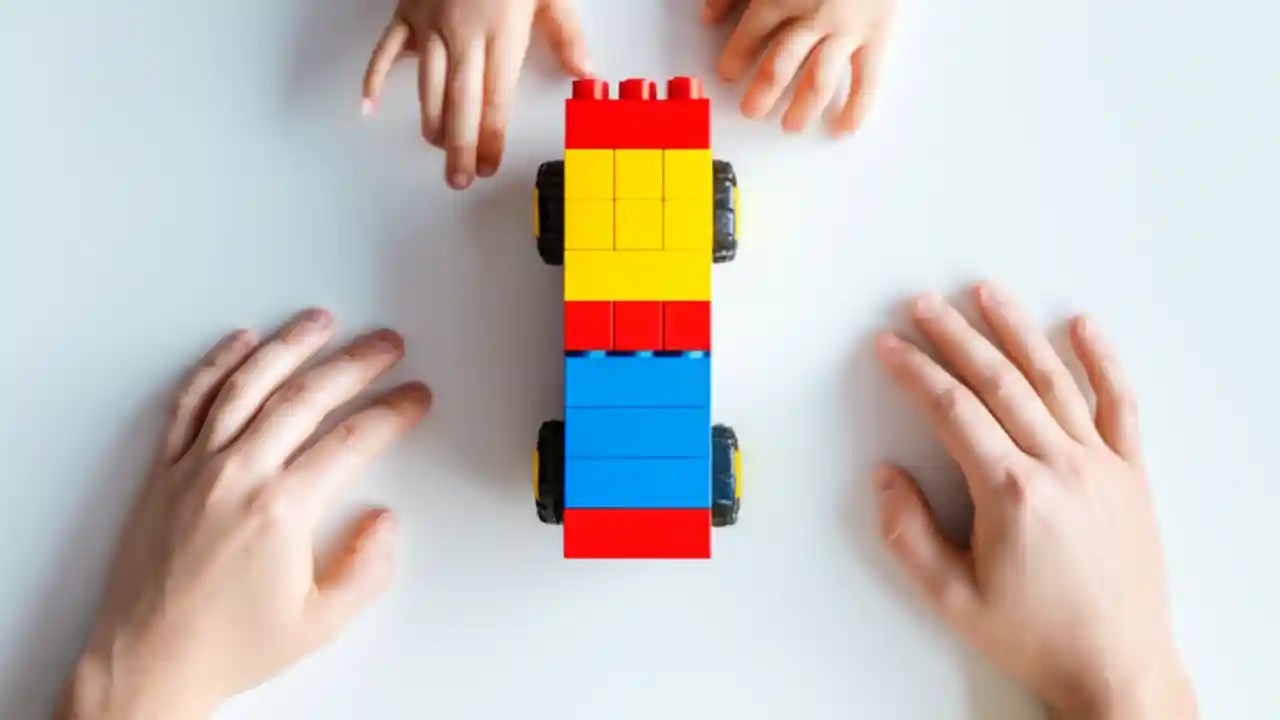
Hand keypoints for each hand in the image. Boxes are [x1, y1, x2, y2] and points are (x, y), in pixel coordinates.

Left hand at [55, 310, 431, 719]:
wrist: (148, 663)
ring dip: (289, 346)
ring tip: (320, 322)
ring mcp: (196, 468)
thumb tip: (386, 522)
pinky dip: (215, 366)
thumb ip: (366, 568)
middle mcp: (238, 476)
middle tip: (385, 345)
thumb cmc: (227, 646)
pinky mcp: (164, 472)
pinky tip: (239, 343)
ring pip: (248, 385)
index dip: (393, 413)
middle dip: (355, 364)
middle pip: (307, 398)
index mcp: (283, 510)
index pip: (353, 440)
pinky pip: (190, 403)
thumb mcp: (320, 621)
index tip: (414, 397)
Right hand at [362, 0, 591, 189]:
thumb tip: (585, 71)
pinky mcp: (407, 11)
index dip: (491, 137)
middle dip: (460, 146)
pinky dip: (373, 78)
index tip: (489, 165)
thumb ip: (567, 32)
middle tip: (460, 180)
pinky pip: (385, 49)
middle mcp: (461, 35)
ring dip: (431, 122)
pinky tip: (367, 108)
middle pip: (459, 102)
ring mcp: (429, 24)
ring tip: (439, 152)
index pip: (495, 99)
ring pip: (426, 84)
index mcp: (499, 34)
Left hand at [702, 0, 891, 134]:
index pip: (753, 29)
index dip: (736, 55)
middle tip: (752, 111)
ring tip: (791, 125)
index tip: (727, 74)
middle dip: (763, 91)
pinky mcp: (879, 34)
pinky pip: (867, 79)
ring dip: (803, 106)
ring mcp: (847, 28)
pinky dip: (856, 107)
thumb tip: (708, 15)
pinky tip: (843, 126)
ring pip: (820, 77)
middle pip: (782, 62)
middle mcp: (814, 15)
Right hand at [871, 284, 1196, 718]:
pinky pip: (1120, 405)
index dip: (914, 370)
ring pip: (1053, 380)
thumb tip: (886, 479)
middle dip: (954, 336)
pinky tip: (1084, 328)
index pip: (952, 409)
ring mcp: (1101, 466)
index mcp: (1012, 492)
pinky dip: (1103, 362)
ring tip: (988, 293)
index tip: (889, 347)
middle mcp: (1060, 467)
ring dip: (1016, 330)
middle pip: (998, 381)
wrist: (1116, 666)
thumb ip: (907, 534)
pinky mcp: (1131, 475)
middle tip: (923, 305)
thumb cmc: (1037, 636)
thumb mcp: (951, 597)